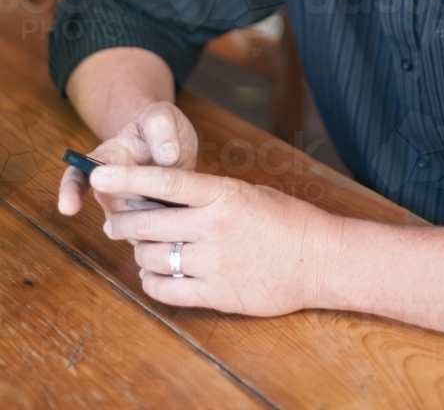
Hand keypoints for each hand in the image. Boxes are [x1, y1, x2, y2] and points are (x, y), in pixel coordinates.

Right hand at [58, 102, 198, 220]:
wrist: (174, 144)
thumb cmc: (160, 128)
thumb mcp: (162, 116)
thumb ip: (161, 128)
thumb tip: (167, 156)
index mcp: (108, 158)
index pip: (80, 175)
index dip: (71, 191)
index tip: (68, 208)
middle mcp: (112, 188)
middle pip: (113, 208)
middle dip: (134, 211)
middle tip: (159, 201)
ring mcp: (130, 208)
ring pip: (135, 227)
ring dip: (155, 222)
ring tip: (177, 206)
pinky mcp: (148, 224)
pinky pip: (154, 236)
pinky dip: (168, 233)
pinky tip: (182, 226)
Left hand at [89, 163, 341, 316]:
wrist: (320, 259)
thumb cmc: (286, 220)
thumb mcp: (247, 194)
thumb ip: (207, 197)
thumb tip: (164, 200)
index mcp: (223, 195)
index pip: (165, 181)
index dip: (128, 178)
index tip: (98, 176)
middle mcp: (214, 227)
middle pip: (149, 223)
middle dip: (123, 222)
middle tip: (114, 222)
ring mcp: (214, 262)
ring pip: (153, 257)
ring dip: (140, 252)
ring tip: (141, 249)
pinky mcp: (217, 294)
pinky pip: (167, 290)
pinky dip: (152, 281)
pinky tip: (154, 274)